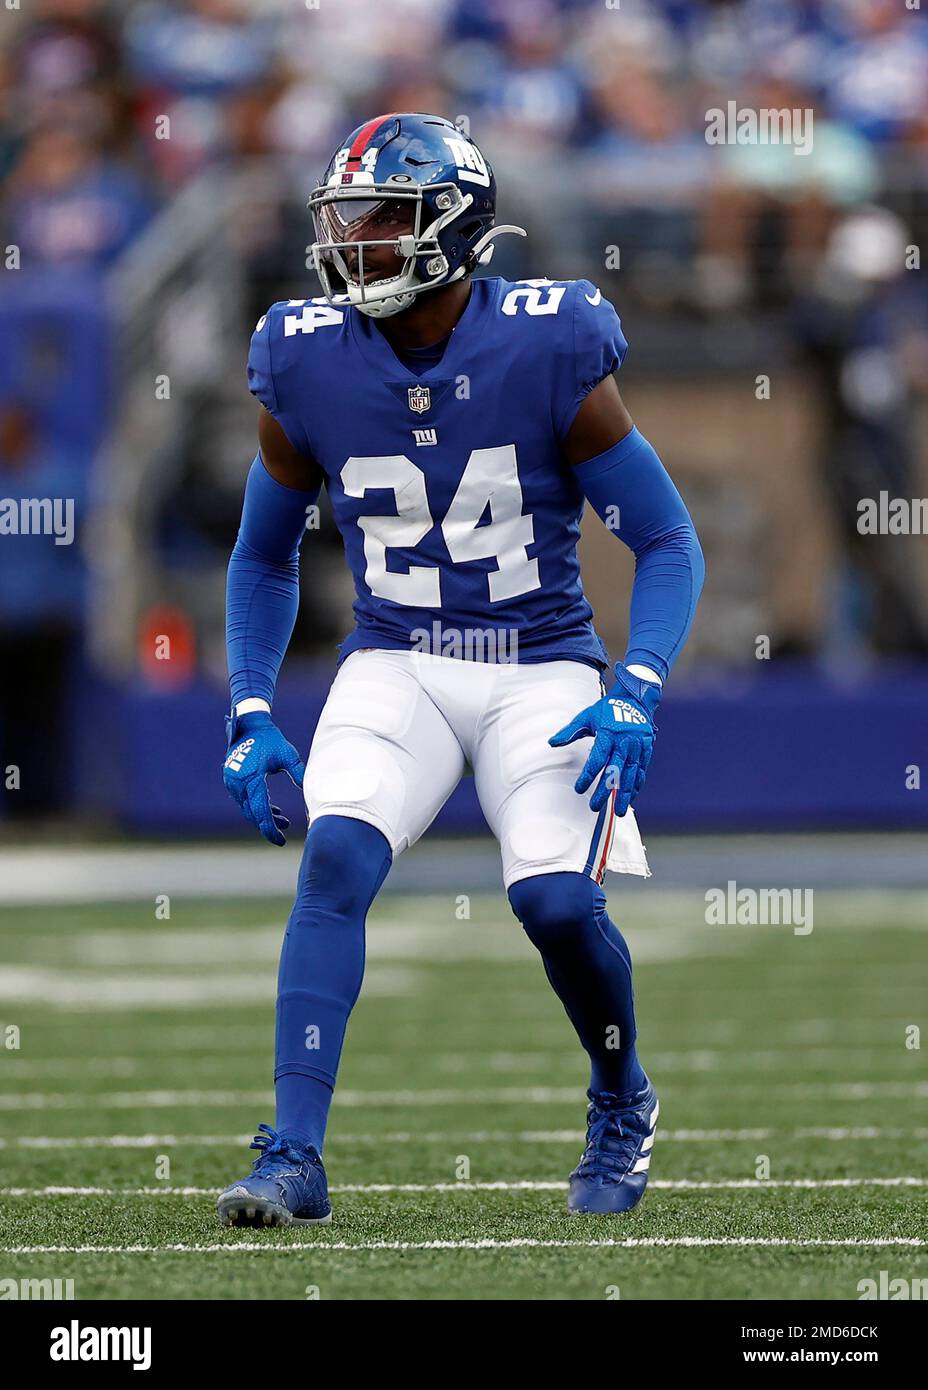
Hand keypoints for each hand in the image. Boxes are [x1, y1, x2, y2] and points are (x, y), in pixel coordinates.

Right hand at [223, 711, 305, 845]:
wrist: (250, 724)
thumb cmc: (271, 739)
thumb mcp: (288, 756)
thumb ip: (299, 774)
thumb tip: (312, 794)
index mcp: (251, 778)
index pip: (260, 812)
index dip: (271, 829)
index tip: (281, 841)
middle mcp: (238, 782)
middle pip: (252, 814)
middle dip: (269, 824)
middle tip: (285, 831)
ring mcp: (232, 781)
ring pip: (248, 808)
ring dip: (264, 815)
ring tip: (283, 820)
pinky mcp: (232, 780)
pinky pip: (244, 800)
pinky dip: (257, 806)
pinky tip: (273, 809)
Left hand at [548, 663, 660, 815]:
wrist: (635, 700)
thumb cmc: (607, 710)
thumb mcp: (587, 717)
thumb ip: (570, 731)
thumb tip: (551, 742)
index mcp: (608, 733)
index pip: (597, 759)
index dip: (588, 776)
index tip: (579, 789)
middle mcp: (625, 742)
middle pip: (614, 771)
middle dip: (605, 791)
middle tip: (595, 807)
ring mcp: (637, 748)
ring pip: (631, 775)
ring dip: (625, 795)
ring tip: (619, 812)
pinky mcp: (646, 751)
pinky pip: (641, 771)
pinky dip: (636, 786)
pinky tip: (630, 798)